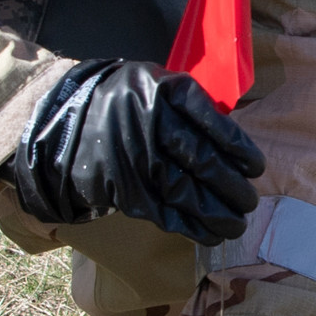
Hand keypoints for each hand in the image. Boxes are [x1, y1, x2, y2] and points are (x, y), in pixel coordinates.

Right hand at [4, 59, 262, 242]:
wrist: (59, 124)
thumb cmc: (121, 102)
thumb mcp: (153, 82)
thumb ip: (189, 105)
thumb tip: (231, 144)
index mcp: (164, 92)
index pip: (213, 124)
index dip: (239, 149)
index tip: (255, 168)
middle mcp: (151, 124)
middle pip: (204, 162)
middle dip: (234, 187)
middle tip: (249, 202)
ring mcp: (136, 159)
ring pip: (187, 193)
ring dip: (218, 214)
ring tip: (236, 224)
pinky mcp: (124, 189)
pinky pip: (165, 213)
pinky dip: (192, 227)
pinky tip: (211, 233)